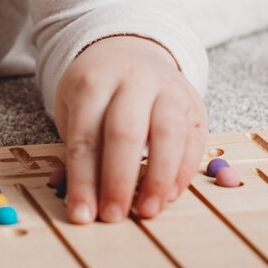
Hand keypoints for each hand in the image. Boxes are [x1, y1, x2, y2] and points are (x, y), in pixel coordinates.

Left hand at [52, 36, 205, 223]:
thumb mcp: (74, 109)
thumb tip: (83, 202)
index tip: (82, 215)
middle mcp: (132, 81)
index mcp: (93, 82)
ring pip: (168, 134)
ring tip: (147, 211)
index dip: (83, 180)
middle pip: (126, 133)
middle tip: (112, 216)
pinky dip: (183, 171)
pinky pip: (194, 139)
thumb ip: (80, 151)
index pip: (86, 137)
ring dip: (157, 179)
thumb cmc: (96, 91)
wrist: (130, 51)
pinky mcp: (193, 103)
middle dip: (118, 181)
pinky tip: (169, 194)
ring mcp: (168, 89)